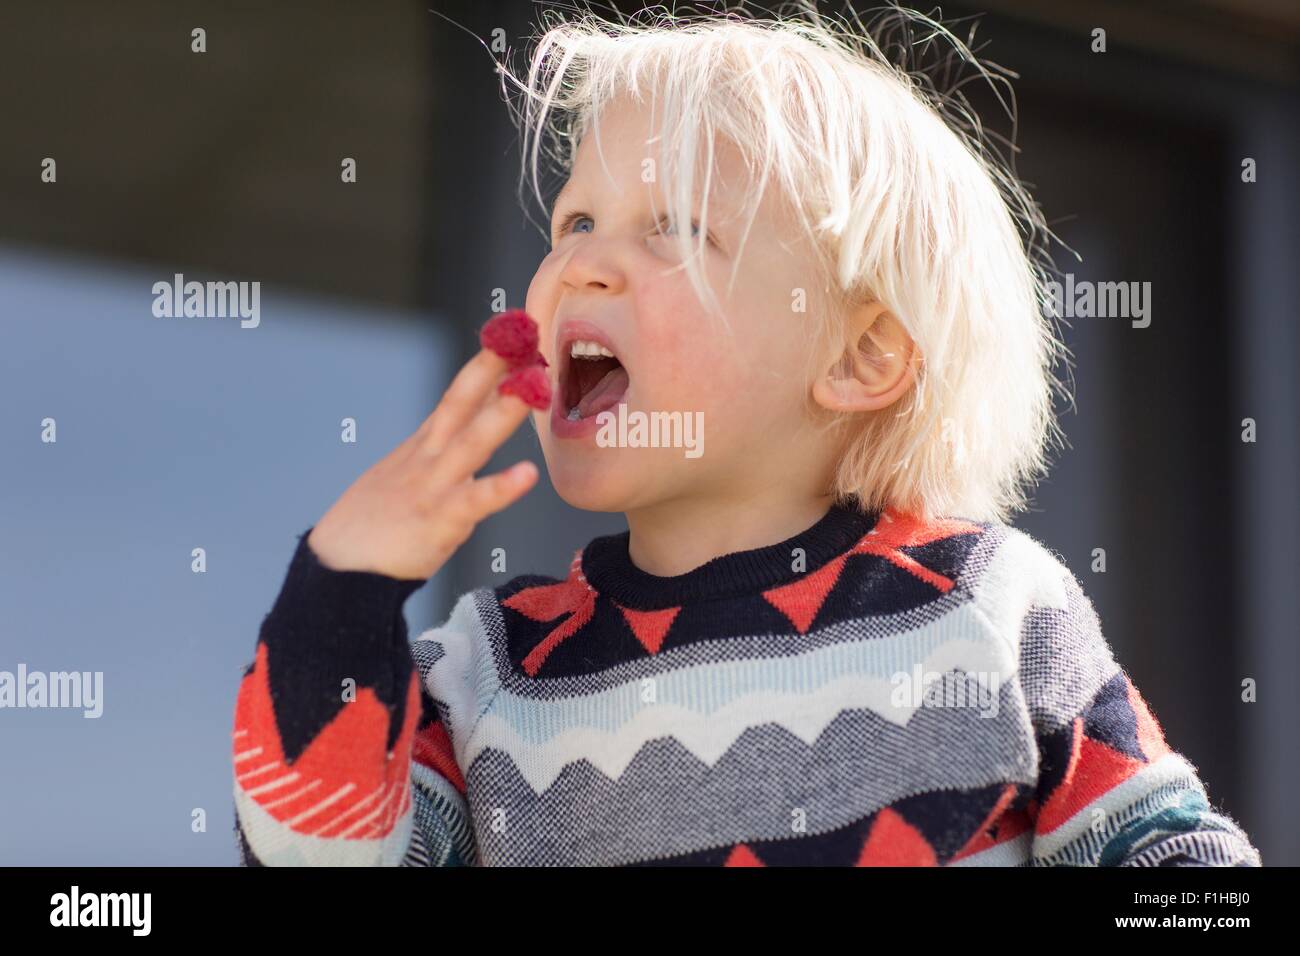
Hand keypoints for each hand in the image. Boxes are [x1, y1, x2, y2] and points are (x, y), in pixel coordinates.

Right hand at [306, 346, 541, 579]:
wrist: (338, 570)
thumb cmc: (371, 527)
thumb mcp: (402, 477)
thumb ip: (435, 455)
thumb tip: (470, 436)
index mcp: (422, 447)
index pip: (458, 397)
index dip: (486, 365)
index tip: (514, 335)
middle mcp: (429, 458)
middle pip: (461, 402)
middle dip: (493, 368)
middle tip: (523, 336)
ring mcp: (433, 486)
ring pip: (473, 442)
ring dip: (503, 413)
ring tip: (535, 389)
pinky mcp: (439, 521)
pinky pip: (475, 501)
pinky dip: (502, 487)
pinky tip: (528, 474)